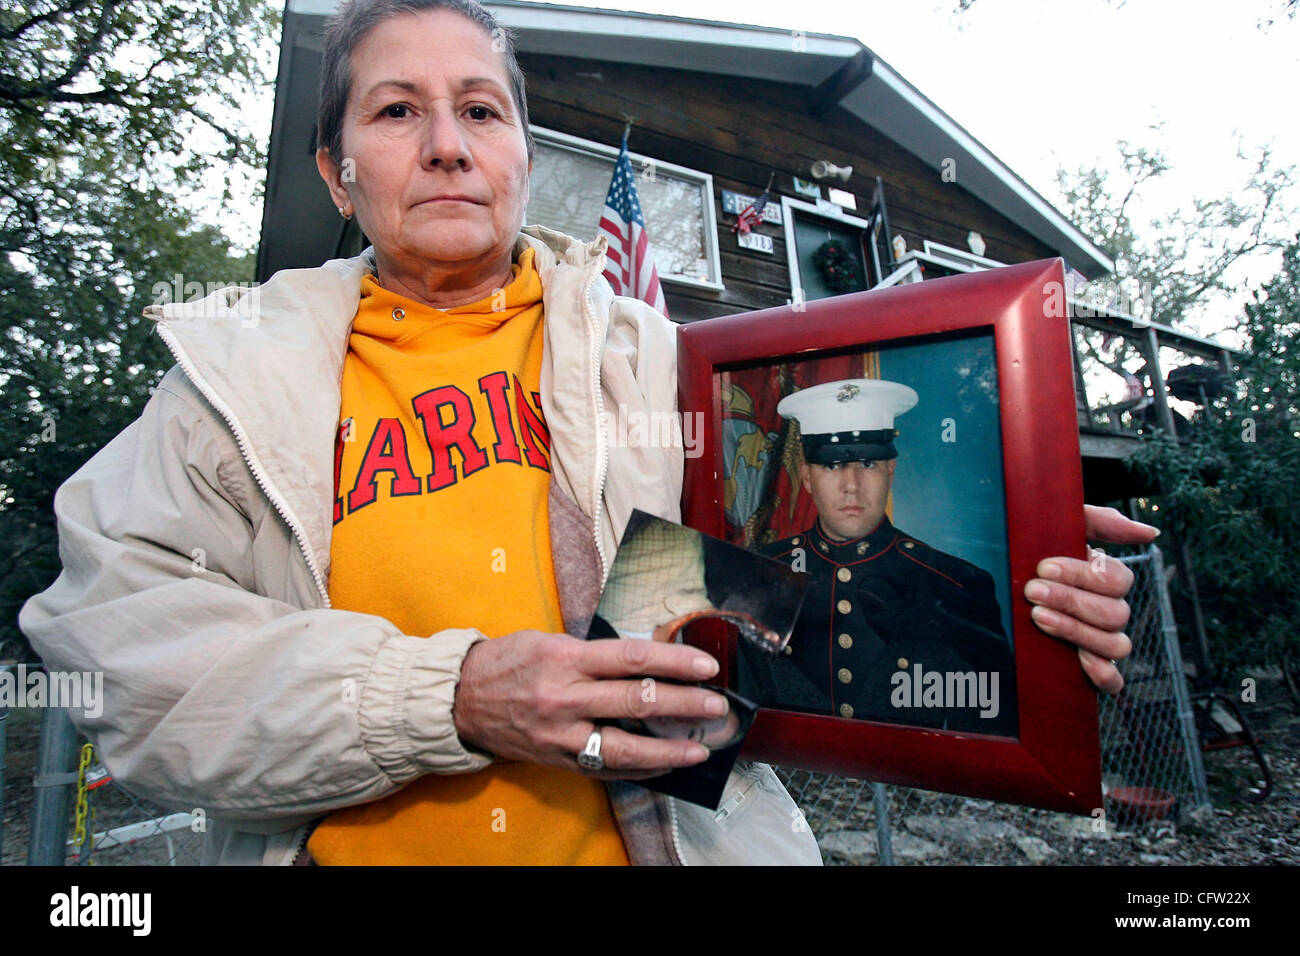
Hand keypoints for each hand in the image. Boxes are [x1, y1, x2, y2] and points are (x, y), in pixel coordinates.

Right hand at [451, 630, 728, 779]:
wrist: (458, 700)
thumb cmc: (507, 661)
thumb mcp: (548, 641)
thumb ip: (593, 652)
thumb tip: (646, 659)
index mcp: (565, 657)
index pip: (631, 658)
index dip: (673, 662)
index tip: (706, 666)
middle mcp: (564, 696)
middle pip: (636, 700)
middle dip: (683, 704)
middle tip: (717, 706)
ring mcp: (561, 733)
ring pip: (624, 745)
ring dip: (668, 748)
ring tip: (700, 748)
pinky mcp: (557, 758)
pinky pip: (605, 767)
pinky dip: (639, 767)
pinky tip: (666, 765)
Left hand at [1022, 505, 1158, 694]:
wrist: (985, 594)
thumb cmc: (1028, 554)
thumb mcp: (1056, 528)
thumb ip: (1100, 522)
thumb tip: (1151, 533)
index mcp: (1104, 579)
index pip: (1117, 580)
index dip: (1083, 575)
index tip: (1044, 567)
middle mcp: (1108, 611)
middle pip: (1115, 613)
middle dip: (1072, 600)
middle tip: (1033, 591)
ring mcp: (1100, 642)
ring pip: (1116, 644)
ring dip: (1078, 630)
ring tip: (1038, 617)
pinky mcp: (1088, 670)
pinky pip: (1113, 680)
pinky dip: (1105, 674)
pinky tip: (1082, 661)